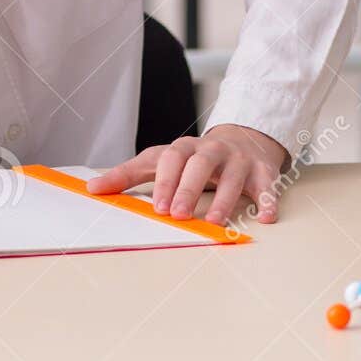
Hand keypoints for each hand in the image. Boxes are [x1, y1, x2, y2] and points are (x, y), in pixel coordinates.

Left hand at [87, 124, 288, 224]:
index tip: (158, 207)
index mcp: (185, 149)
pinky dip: (268, 200)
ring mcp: (239, 160)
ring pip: (233, 176)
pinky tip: (265, 217)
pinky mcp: (262, 171)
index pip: (172, 159)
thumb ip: (129, 174)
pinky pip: (267, 185)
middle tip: (178, 214)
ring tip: (216, 222)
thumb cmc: (194, 158)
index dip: (165, 182)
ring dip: (224, 199)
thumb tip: (93, 188)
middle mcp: (212, 151)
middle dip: (189, 189)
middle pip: (201, 165)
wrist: (242, 138)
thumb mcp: (160, 161)